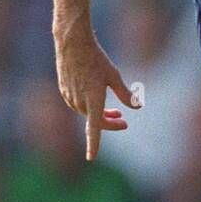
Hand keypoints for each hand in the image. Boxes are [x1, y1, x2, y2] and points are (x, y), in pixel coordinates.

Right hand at [52, 23, 138, 160]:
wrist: (72, 43)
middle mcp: (79, 101)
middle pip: (95, 121)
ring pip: (86, 113)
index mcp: (93, 99)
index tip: (91, 158)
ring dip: (100, 116)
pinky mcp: (64, 90)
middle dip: (110, 123)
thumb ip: (125, 94)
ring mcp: (69, 96)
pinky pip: (78, 105)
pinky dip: (89, 107)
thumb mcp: (114, 75)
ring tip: (114, 112)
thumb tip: (137, 107)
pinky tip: (97, 98)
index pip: (93, 129)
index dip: (93, 145)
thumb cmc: (96, 58)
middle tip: (124, 123)